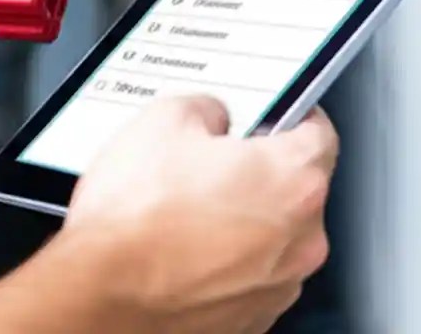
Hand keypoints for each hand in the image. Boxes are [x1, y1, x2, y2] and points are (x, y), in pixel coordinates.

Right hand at [63, 97, 338, 333]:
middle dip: (255, 174)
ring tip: (180, 214)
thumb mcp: (163, 121)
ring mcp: (277, 286)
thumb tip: (210, 118)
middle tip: (205, 165)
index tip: (269, 115)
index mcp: (294, 179)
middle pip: (293, 189)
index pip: (318, 132)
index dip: (289, 115)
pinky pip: (245, 278)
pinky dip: (221, 264)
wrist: (102, 295)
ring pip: (269, 238)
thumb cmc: (135, 220)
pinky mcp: (250, 319)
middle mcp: (301, 239)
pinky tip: (177, 251)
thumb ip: (206, 108)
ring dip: (238, 223)